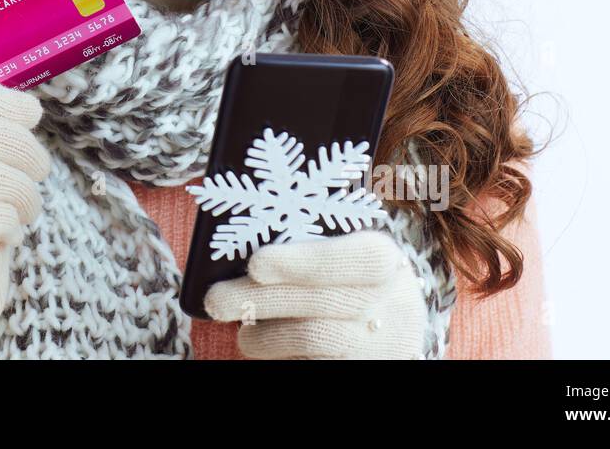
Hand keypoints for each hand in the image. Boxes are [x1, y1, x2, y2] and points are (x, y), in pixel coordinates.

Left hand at [203, 229, 426, 358]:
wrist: (387, 336)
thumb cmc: (352, 286)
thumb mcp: (349, 262)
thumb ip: (313, 248)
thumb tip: (244, 241)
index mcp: (388, 261)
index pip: (359, 257)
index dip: (306, 260)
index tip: (256, 263)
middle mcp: (394, 303)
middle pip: (322, 301)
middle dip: (261, 298)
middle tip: (215, 299)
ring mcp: (383, 343)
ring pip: (313, 338)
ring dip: (265, 335)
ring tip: (244, 333)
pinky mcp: (365, 368)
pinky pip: (314, 362)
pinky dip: (281, 357)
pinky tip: (263, 348)